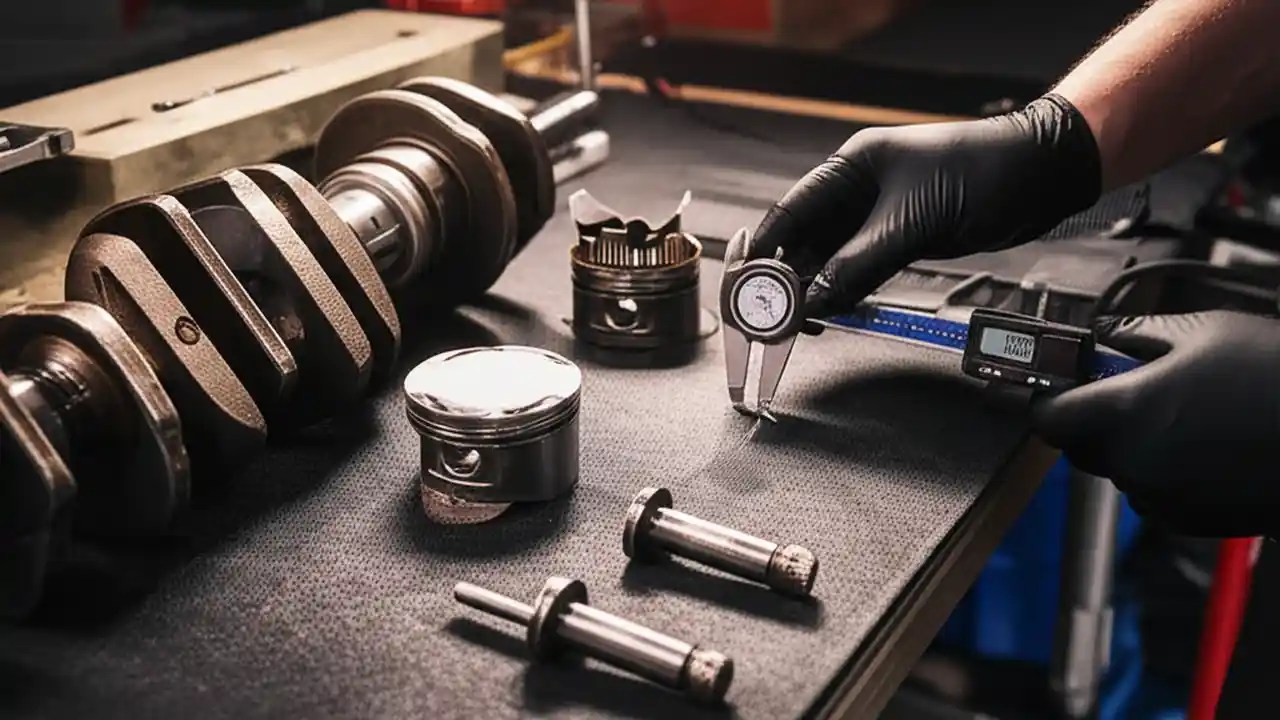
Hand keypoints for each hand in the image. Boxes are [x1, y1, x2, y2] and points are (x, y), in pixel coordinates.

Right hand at [750, 95, 1101, 316]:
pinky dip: (846, 291)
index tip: (748, 287)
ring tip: (803, 323)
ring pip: (832, 259)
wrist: (1042, 174)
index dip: (765, 250)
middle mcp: (859, 190)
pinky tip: (838, 312)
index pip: (790, 211)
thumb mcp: (913, 221)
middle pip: (806, 239)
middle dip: (787, 279)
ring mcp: (879, 215)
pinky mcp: (901, 237)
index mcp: (851, 167)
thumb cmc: (983, 173)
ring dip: (817, 290)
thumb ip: (859, 263)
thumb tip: (816, 298)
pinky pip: (860, 269)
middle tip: (774, 317)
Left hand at [1032, 311, 1279, 537]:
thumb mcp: (1204, 332)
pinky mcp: (1191, 522)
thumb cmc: (1276, 376)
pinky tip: (1207, 445)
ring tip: (1187, 414)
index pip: (1049, 419)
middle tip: (1133, 388)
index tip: (1065, 384)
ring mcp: (1163, 499)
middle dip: (1093, 419)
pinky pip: (1153, 494)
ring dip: (1132, 446)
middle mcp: (1134, 464)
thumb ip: (1136, 334)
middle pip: (1079, 448)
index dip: (1052, 399)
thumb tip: (1101, 337)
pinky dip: (1163, 471)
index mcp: (1126, 415)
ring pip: (1119, 470)